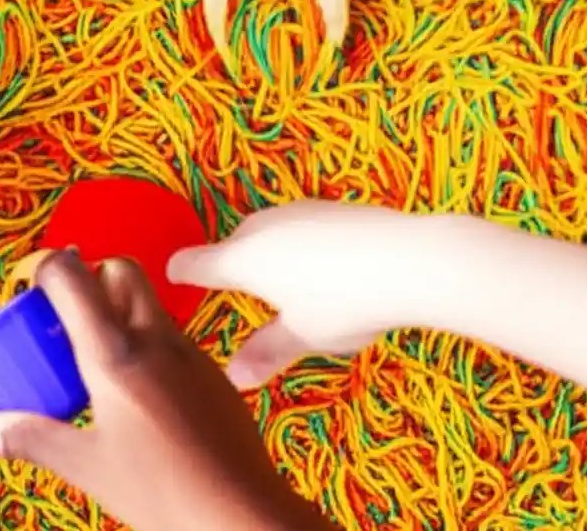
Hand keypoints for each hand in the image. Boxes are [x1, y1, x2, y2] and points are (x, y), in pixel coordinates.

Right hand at [0, 252, 327, 530]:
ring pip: (148, 304)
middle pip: (119, 270)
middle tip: (64, 321)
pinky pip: (171, 338)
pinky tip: (138, 394)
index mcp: (114, 354)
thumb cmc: (163, 491)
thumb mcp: (88, 467)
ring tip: (94, 363)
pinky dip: (146, 344)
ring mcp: (189, 353)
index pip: (71, 276)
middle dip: (88, 278)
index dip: (43, 269)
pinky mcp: (212, 373)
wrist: (245, 513)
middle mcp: (155, 339)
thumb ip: (34, 438)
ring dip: (118, 312)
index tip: (27, 292)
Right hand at [167, 200, 459, 388]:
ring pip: (269, 233)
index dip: (182, 272)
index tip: (174, 275)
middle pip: (234, 246)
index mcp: (243, 259)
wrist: (412, 260)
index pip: (197, 263)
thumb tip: (233, 378)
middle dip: (232, 266)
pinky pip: (301, 229)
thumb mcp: (303, 336)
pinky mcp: (333, 208)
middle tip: (238, 292)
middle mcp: (262, 228)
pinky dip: (302, 246)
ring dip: (269, 253)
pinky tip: (327, 268)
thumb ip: (265, 353)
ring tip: (286, 284)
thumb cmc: (346, 303)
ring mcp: (299, 212)